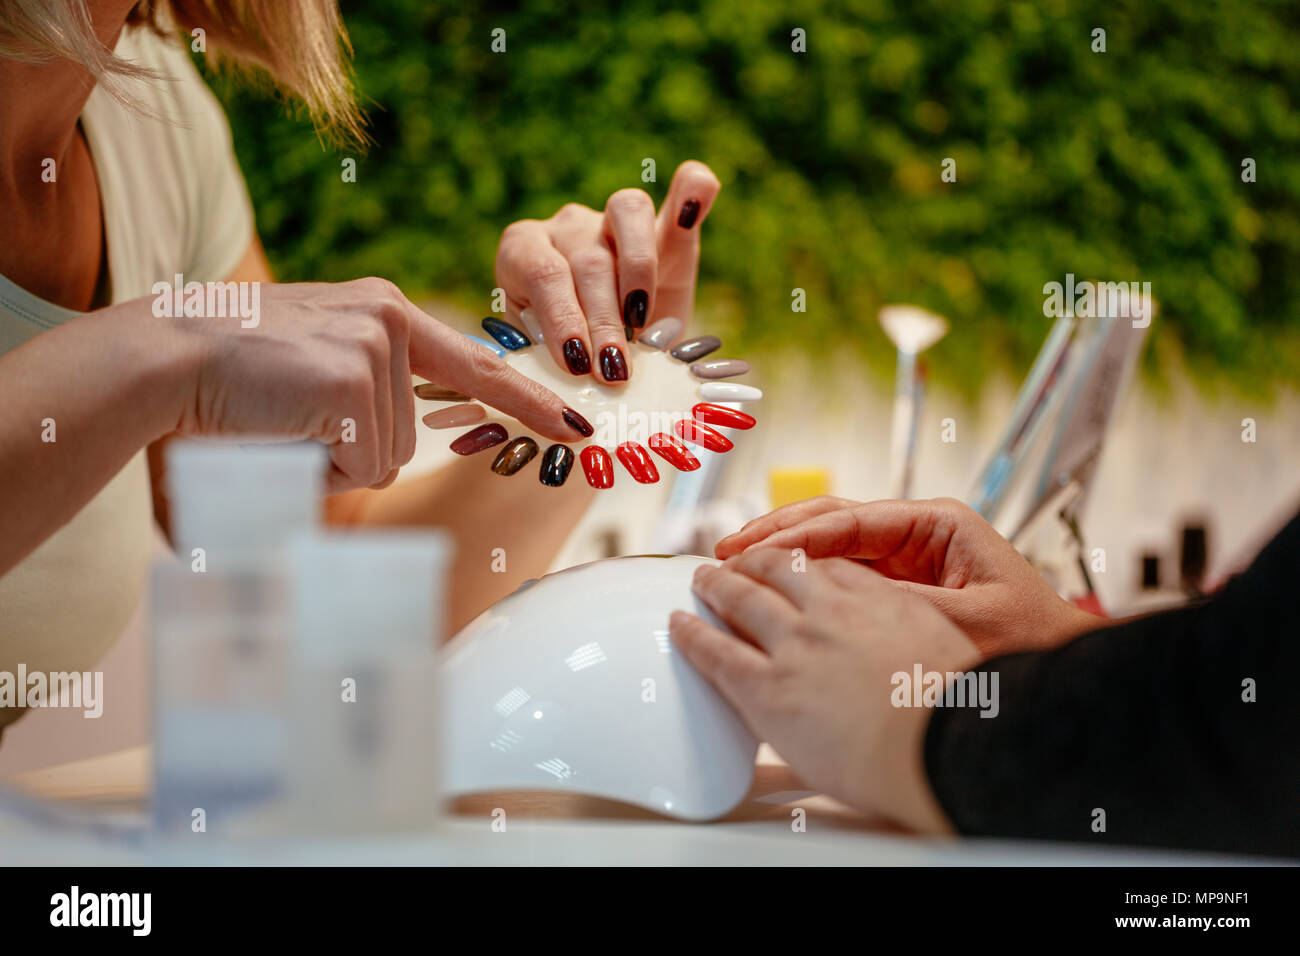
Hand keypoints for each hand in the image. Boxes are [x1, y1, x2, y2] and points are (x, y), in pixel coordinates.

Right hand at [169, 277, 580, 491]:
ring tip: (277, 421)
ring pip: (384, 458)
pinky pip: (361, 463)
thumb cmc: (218, 383)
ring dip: (329, 462)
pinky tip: (280, 427)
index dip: (529, 401)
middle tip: (285, 422)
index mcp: (382, 314)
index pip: (474, 365)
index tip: (575, 425)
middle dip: (348, 455)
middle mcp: (389, 320)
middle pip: (407, 438)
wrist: (157, 359)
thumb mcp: (307, 375)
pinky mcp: (355, 378)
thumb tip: (382, 462)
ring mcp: (375, 345)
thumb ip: (359, 406)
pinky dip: (317, 467)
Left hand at [494, 160, 720, 381]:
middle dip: (602, 321)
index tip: (577, 364)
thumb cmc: (570, 359)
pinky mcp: (666, 225)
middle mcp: (566, 227)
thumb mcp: (549, 360)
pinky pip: (683, 190)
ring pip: (627, 214)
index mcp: (523, 252)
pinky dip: (692, 193)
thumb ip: (552, 357)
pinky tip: (694, 209)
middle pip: (588, 259)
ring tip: (642, 327)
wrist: (607, 357)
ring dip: (638, 277)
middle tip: (613, 370)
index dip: (561, 317)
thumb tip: (571, 373)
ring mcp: (613, 218)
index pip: (541, 272)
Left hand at [670, 550, 978, 831]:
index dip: (802, 561)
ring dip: (717, 584)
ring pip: (741, 598)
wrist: (942, 745)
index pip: (828, 566)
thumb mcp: (941, 647)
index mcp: (876, 599)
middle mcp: (830, 612)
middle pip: (778, 568)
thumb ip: (908, 633)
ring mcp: (794, 646)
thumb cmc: (954, 711)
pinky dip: (693, 633)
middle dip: (753, 561)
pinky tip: (680, 624)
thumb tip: (903, 645)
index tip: (792, 561)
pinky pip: (715, 651)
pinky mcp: (766, 687)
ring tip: (703, 579)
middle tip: (735, 561)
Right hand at [716, 496, 1104, 657]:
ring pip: (830, 546)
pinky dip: (802, 579)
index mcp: (938, 525)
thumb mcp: (962, 623)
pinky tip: (769, 589)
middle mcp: (918, 535)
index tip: (753, 551)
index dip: (795, 536)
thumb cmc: (1031, 645)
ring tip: (734, 562)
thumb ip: (896, 605)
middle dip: (777, 534)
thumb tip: (830, 597)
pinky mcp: (898, 588)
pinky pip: (840, 575)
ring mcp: (905, 559)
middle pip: (831, 522)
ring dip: (782, 553)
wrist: (1061, 679)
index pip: (850, 521)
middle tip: (728, 551)